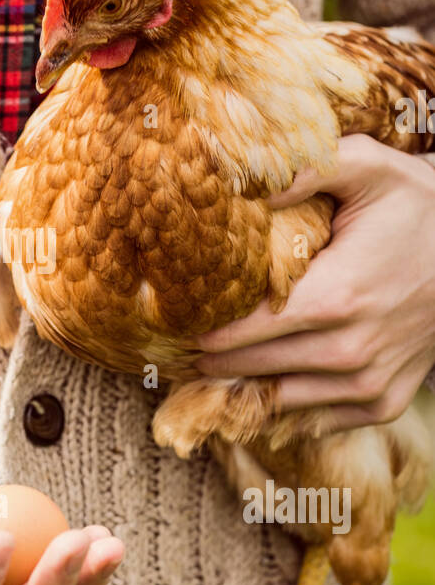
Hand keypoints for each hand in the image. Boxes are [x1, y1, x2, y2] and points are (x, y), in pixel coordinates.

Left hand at [195, 135, 434, 429]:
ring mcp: (367, 383)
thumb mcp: (368, 167)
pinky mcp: (382, 402)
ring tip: (211, 363)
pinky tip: (265, 379)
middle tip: (179, 341)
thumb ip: (305, 170)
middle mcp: (349, 351)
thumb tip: (245, 185)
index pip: (241, 328)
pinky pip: (315, 418)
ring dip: (242, 383)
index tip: (175, 316)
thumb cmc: (418, 206)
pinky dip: (287, 403)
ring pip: (277, 399)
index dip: (201, 325)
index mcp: (335, 298)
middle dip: (210, 355)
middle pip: (249, 366)